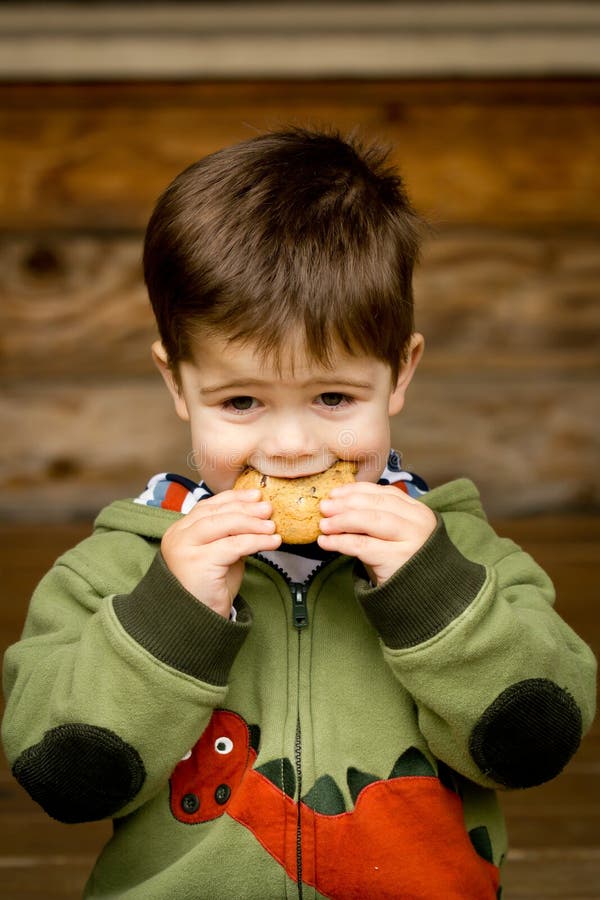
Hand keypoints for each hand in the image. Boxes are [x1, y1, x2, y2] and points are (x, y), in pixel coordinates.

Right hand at [161, 489, 281, 617]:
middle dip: (245, 508)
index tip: (256, 495)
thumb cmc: (209, 589)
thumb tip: (258, 517)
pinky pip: (233, 545)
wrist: (196, 622)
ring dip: (252, 523)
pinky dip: (256, 541)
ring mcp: (185, 548)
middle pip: (217, 512)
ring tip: (272, 526)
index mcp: (180, 530)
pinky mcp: (198, 562)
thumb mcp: (220, 555)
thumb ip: (230, 536)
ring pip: (224, 525)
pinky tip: (271, 542)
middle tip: (268, 508)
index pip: (208, 506)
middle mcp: (178, 536)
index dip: (234, 498)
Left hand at [318, 482, 436, 585]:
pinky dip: (340, 541)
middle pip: (376, 504)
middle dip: (346, 503)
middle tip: (324, 507)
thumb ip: (376, 518)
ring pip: (370, 521)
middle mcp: (417, 523)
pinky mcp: (396, 559)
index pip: (385, 493)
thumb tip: (337, 505)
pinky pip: (362, 545)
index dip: (357, 491)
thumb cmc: (403, 564)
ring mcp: (410, 541)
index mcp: (418, 512)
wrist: (422, 597)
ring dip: (341, 520)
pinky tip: (326, 542)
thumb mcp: (396, 536)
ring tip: (324, 524)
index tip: (335, 493)